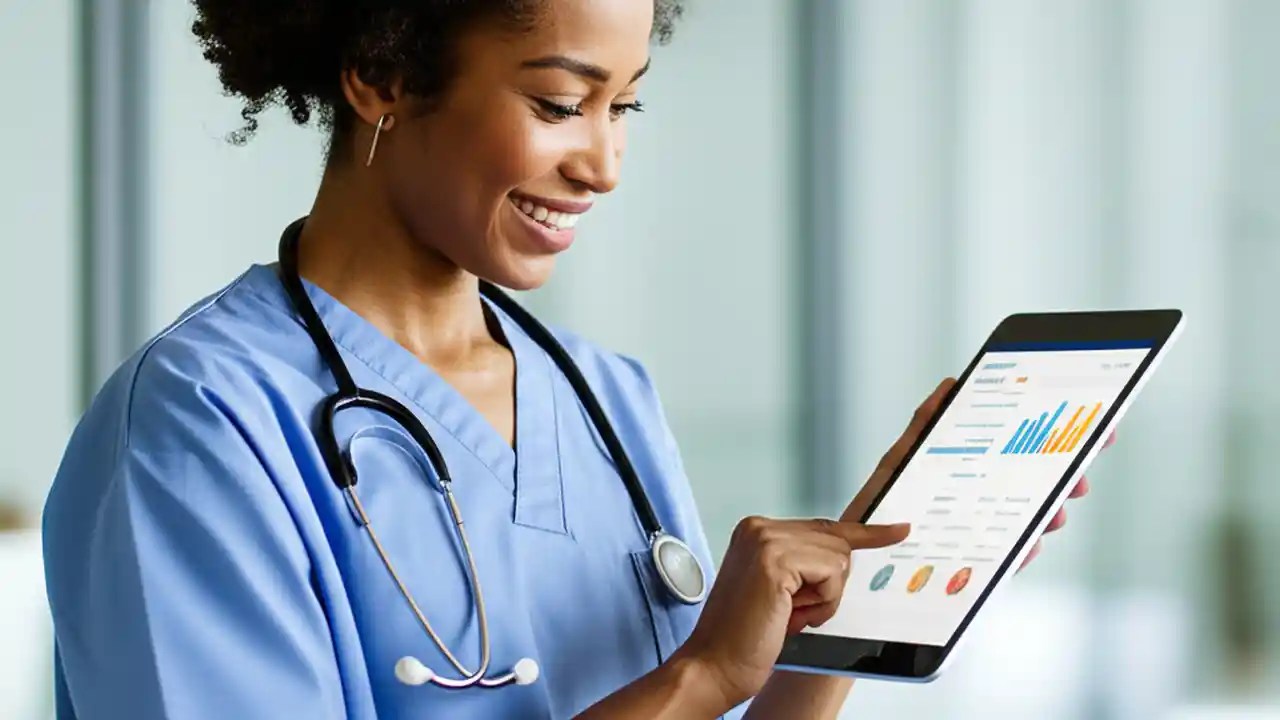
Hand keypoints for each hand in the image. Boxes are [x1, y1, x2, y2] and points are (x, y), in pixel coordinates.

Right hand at [673, 517, 910, 709]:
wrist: (714, 665)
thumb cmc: (744, 637)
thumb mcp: (781, 591)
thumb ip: (804, 566)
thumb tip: (845, 557)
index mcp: (756, 531)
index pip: (824, 527)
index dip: (865, 533)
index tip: (898, 530)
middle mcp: (759, 528)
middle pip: (836, 541)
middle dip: (827, 586)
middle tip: (791, 611)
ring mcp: (765, 540)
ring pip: (838, 557)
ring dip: (823, 597)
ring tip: (786, 614)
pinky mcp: (774, 559)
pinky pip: (832, 573)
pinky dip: (821, 601)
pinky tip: (789, 614)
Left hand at [839, 377, 1112, 570]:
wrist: (854, 563)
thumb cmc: (876, 510)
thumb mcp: (899, 463)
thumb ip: (924, 427)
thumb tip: (951, 384)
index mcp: (970, 472)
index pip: (1023, 451)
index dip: (1059, 440)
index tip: (1097, 429)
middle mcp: (980, 502)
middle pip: (1033, 485)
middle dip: (1063, 480)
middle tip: (1078, 478)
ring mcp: (979, 533)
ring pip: (1025, 521)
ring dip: (1046, 515)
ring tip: (1053, 513)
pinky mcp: (972, 565)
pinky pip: (1003, 557)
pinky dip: (1017, 552)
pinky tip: (1025, 546)